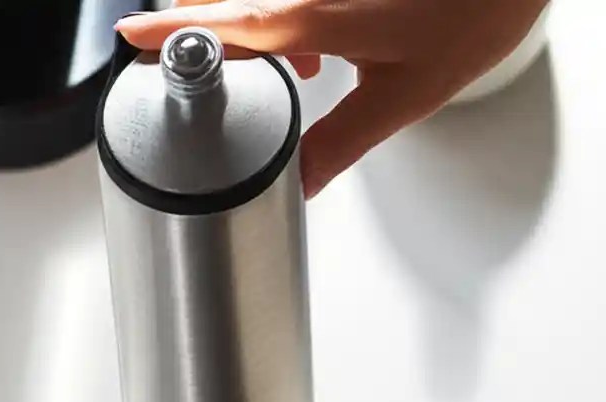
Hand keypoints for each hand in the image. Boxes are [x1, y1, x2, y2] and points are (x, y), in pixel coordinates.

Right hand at [116, 0, 549, 196]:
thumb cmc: (476, 8)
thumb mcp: (406, 95)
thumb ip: (340, 142)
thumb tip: (299, 180)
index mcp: (308, 14)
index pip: (216, 25)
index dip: (166, 34)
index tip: (129, 40)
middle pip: (223, 3)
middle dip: (212, 36)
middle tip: (233, 75)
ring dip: (252, 24)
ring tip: (299, 65)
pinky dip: (282, 17)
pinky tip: (321, 40)